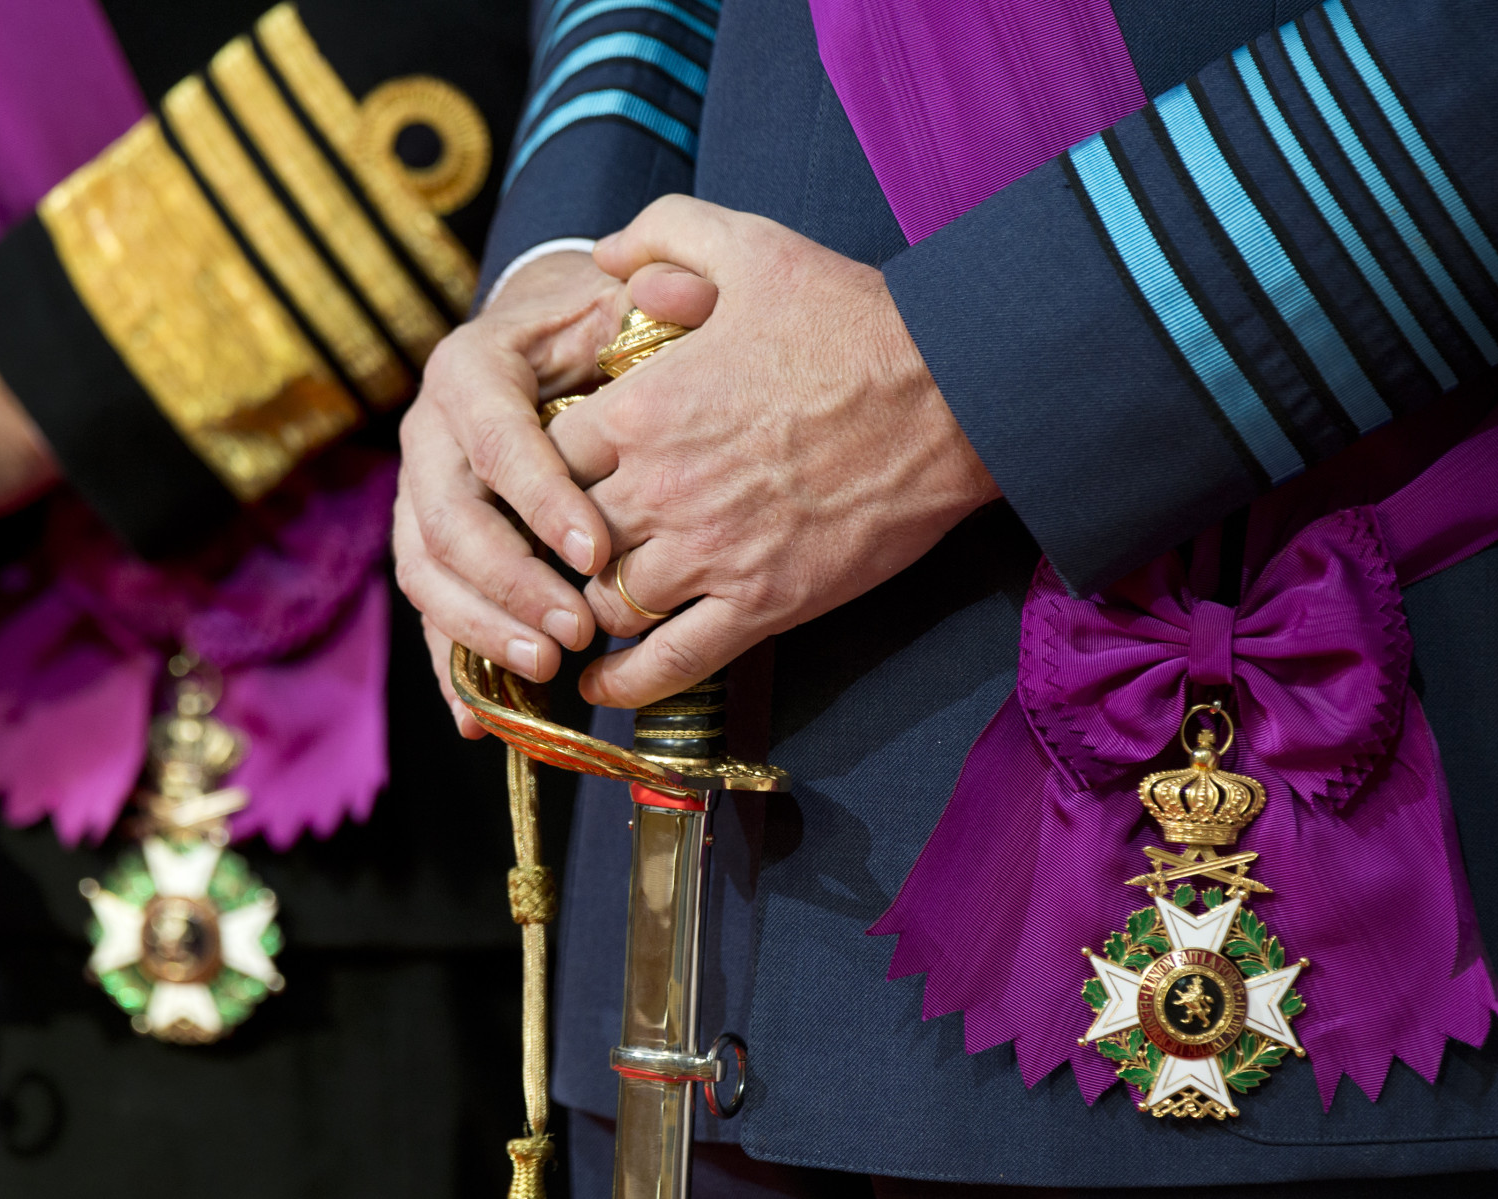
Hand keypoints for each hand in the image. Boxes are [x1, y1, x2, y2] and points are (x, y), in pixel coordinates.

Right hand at [393, 249, 646, 735]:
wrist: (551, 339)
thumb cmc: (603, 323)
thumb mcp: (628, 296)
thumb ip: (653, 291)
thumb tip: (660, 291)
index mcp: (471, 366)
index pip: (494, 435)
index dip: (539, 496)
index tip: (596, 550)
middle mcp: (428, 431)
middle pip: (448, 518)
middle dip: (510, 582)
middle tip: (575, 632)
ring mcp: (420, 492)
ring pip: (426, 571)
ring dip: (481, 628)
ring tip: (546, 667)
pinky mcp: (429, 541)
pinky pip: (429, 608)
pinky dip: (450, 664)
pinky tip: (476, 718)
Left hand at [547, 195, 1000, 708]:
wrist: (952, 391)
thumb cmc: (850, 316)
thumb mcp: (749, 243)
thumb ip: (662, 234)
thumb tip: (603, 253)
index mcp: (641, 408)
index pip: (545, 457)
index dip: (544, 467)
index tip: (562, 469)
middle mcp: (660, 488)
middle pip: (567, 535)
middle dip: (563, 539)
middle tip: (568, 542)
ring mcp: (709, 553)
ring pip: (605, 601)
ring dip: (592, 601)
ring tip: (589, 600)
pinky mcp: (760, 604)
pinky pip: (667, 664)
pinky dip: (623, 683)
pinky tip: (599, 684)